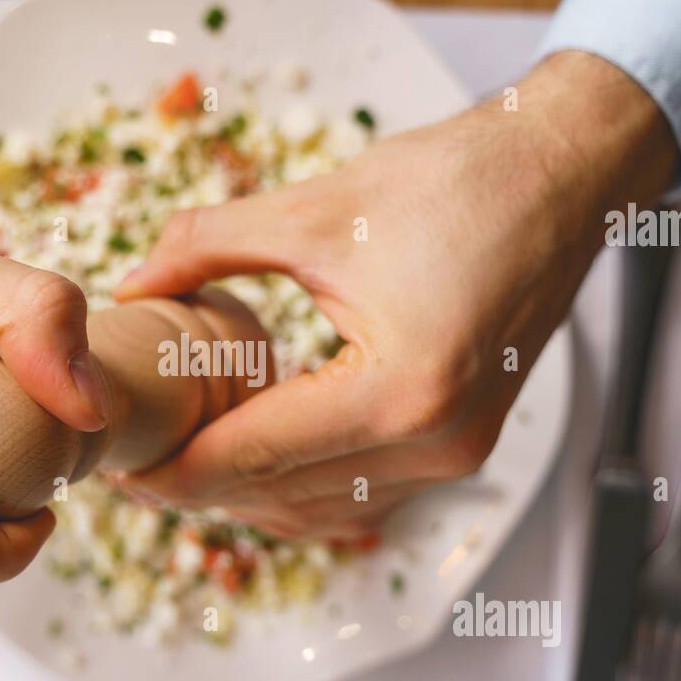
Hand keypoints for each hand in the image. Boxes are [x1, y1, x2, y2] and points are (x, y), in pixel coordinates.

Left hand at [114, 51, 677, 539]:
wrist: (561, 174)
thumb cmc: (457, 183)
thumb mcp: (315, 209)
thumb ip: (206, 246)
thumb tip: (133, 282)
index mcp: (400, 391)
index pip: (256, 454)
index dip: (176, 467)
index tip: (119, 467)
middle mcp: (436, 442)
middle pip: (284, 493)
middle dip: (200, 486)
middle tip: (134, 463)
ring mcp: (458, 452)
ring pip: (323, 506)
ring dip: (250, 493)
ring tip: (183, 460)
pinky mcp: (464, 441)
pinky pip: (364, 493)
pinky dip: (302, 485)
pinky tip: (258, 455)